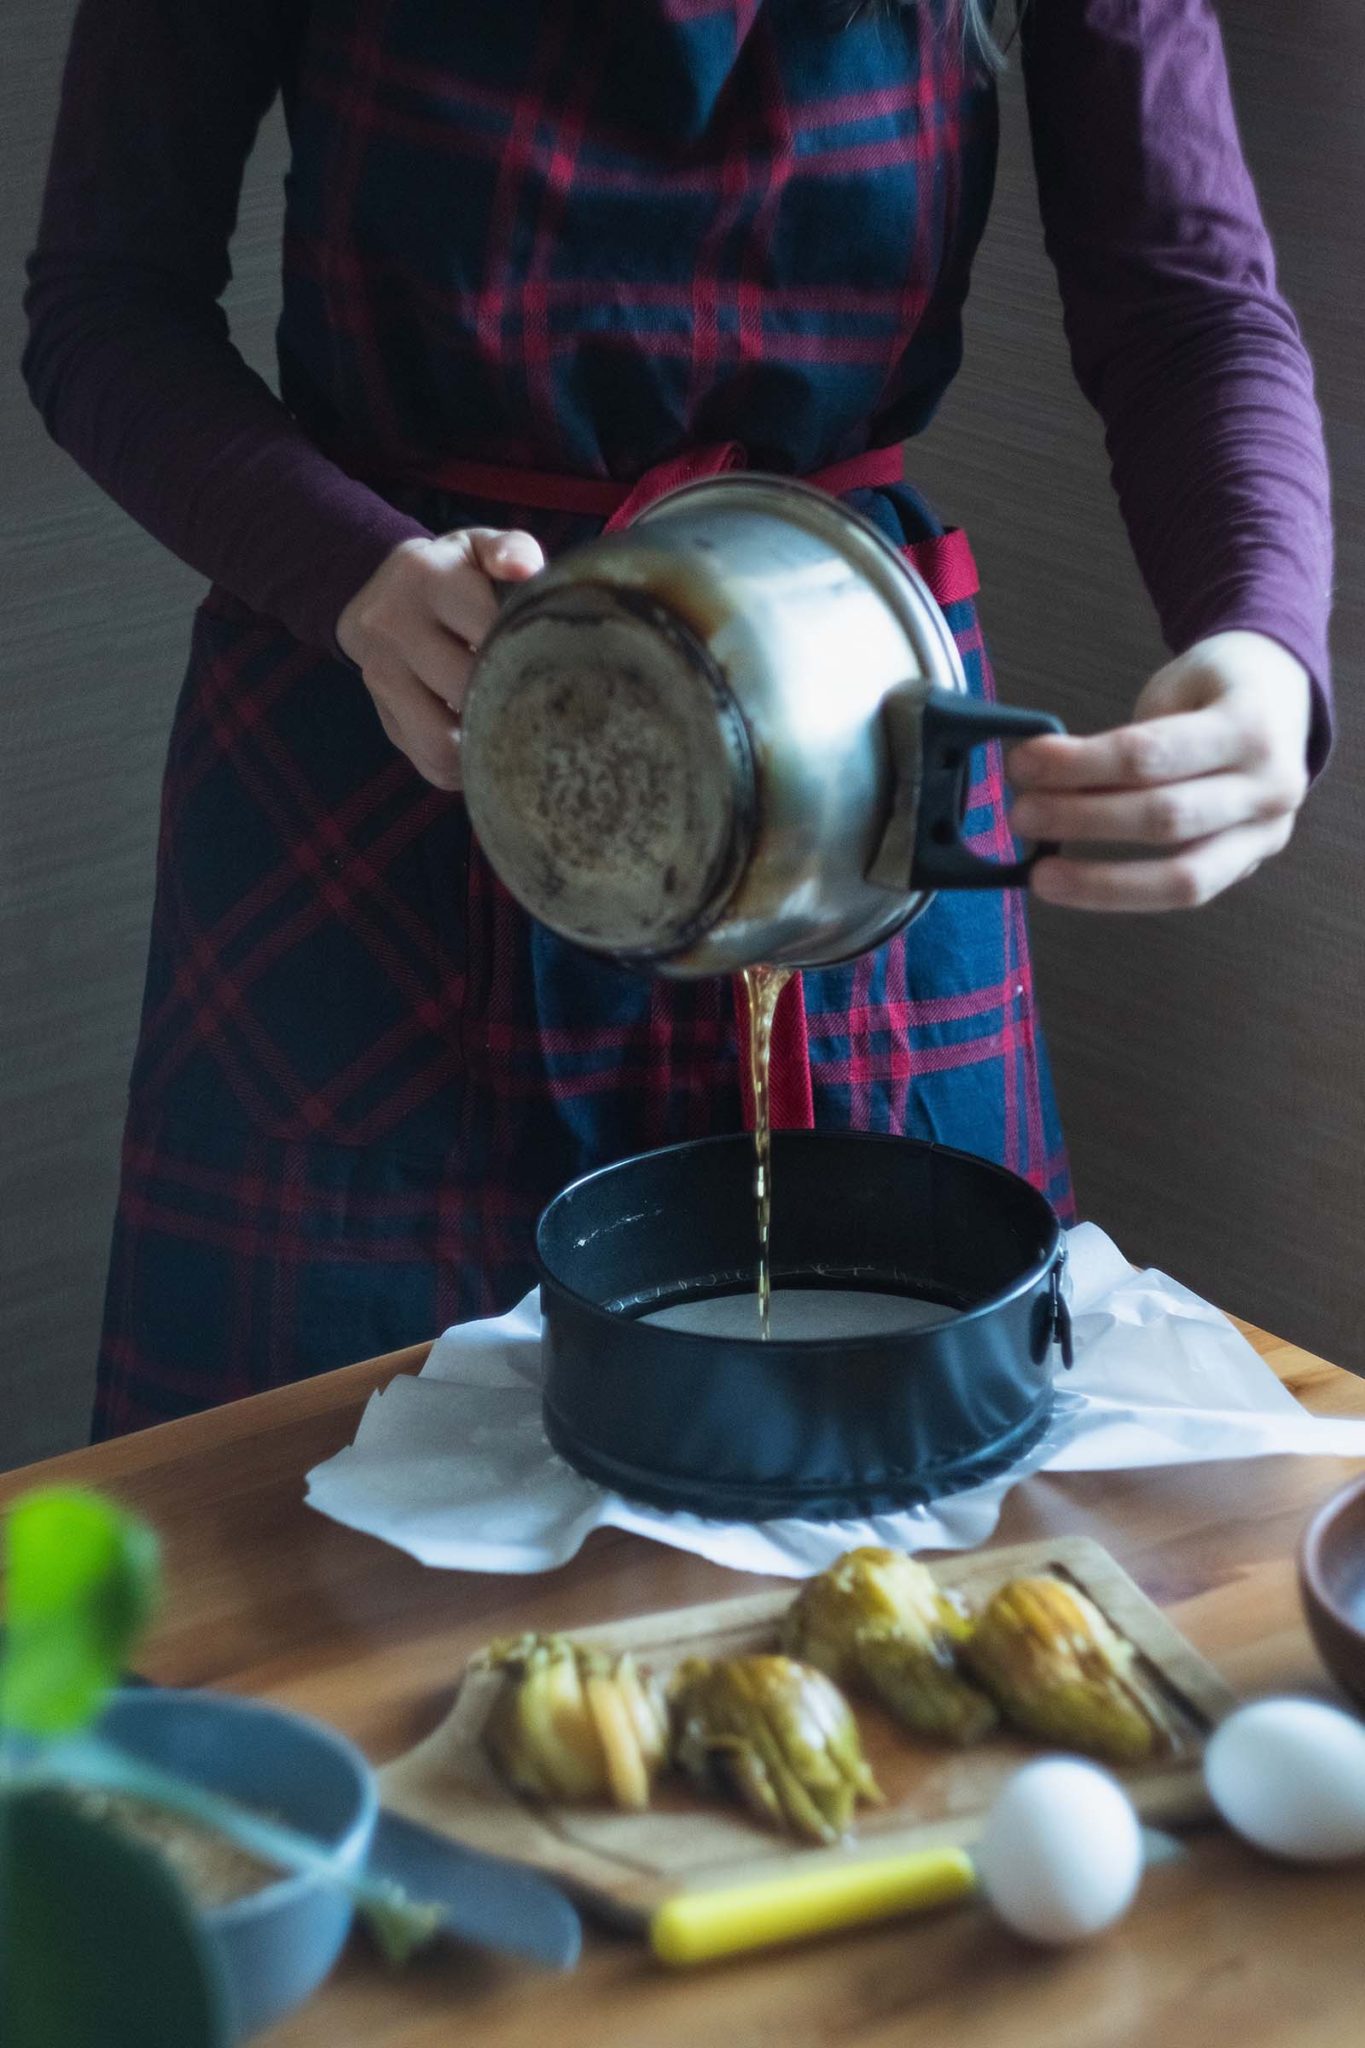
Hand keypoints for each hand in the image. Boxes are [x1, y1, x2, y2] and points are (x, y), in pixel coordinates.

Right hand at [336, 528, 543, 788]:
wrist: (377, 596)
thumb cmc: (451, 575)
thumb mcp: (478, 548)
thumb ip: (510, 550)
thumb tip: (526, 568)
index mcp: (428, 578)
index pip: (488, 629)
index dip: (528, 652)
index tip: (555, 660)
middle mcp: (394, 626)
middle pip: (467, 689)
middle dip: (509, 698)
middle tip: (544, 700)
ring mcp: (382, 677)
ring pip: (442, 741)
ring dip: (484, 745)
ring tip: (513, 728)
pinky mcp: (384, 718)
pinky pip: (431, 763)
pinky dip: (466, 767)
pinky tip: (486, 744)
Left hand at [1006, 631, 1312, 911]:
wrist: (1284, 699)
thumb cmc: (1215, 690)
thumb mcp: (1174, 691)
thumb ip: (1128, 742)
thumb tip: (1047, 785)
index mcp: (1251, 724)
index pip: (1151, 754)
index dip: (1080, 764)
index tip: (1023, 764)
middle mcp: (1272, 785)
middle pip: (1166, 817)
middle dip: (1083, 820)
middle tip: (1021, 816)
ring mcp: (1268, 833)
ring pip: (1182, 877)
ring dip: (1099, 879)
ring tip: (1039, 873)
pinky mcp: (1250, 864)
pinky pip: (1184, 893)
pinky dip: (1124, 894)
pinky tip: (1076, 888)